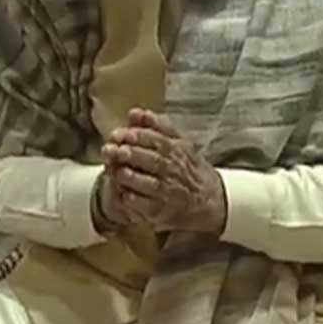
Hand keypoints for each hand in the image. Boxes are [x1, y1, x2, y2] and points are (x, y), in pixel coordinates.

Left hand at [100, 109, 227, 234]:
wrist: (207, 198)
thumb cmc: (186, 166)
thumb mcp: (178, 141)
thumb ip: (156, 125)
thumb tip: (134, 113)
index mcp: (176, 150)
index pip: (158, 140)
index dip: (139, 136)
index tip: (123, 134)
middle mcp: (174, 170)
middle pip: (153, 161)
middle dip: (132, 154)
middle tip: (114, 150)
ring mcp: (168, 192)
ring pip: (149, 184)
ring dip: (131, 177)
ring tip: (115, 171)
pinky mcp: (161, 210)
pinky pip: (147, 206)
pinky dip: (135, 200)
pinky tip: (123, 194)